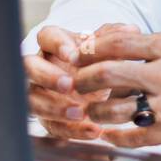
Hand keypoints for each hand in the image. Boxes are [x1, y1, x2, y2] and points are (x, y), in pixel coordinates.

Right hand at [24, 23, 139, 140]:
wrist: (106, 90)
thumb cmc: (102, 63)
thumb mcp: (110, 49)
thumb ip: (117, 39)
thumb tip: (130, 30)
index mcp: (55, 45)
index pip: (47, 37)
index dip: (57, 44)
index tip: (74, 55)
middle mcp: (42, 68)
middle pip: (30, 68)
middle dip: (47, 77)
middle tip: (70, 85)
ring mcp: (41, 94)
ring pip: (32, 100)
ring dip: (54, 108)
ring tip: (81, 113)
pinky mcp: (48, 119)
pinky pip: (52, 126)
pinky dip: (72, 130)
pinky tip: (92, 130)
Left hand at [73, 27, 160, 147]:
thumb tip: (133, 39)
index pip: (118, 42)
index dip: (93, 47)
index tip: (81, 53)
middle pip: (108, 74)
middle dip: (84, 78)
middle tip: (77, 82)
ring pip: (114, 108)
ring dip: (96, 110)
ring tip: (91, 110)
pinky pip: (132, 136)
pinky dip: (115, 137)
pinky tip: (109, 135)